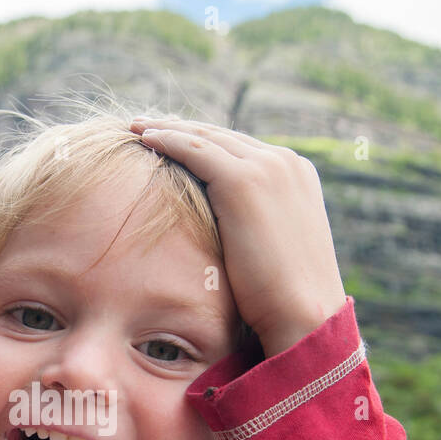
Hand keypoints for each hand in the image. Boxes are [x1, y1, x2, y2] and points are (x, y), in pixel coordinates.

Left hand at [132, 118, 345, 355]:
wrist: (302, 314)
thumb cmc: (283, 299)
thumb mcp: (271, 248)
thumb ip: (253, 225)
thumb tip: (222, 231)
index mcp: (296, 175)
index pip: (240, 149)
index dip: (203, 142)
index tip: (172, 139)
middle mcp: (285, 162)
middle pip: (221, 136)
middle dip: (183, 129)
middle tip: (148, 125)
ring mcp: (267, 167)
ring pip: (205, 137)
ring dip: (168, 129)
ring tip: (138, 127)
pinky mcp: (244, 180)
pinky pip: (194, 150)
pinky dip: (168, 140)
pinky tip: (145, 139)